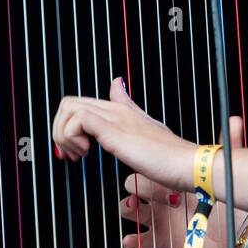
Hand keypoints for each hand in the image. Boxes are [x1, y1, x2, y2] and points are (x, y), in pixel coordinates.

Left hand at [52, 77, 193, 190]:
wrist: (186, 164)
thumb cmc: (171, 157)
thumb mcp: (146, 131)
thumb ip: (129, 109)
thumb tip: (118, 84)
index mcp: (122, 110)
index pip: (83, 104)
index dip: (70, 125)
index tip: (74, 150)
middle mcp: (115, 109)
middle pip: (69, 103)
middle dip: (61, 131)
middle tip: (74, 155)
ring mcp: (114, 116)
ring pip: (68, 107)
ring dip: (64, 134)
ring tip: (81, 154)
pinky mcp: (113, 128)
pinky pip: (78, 119)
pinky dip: (72, 137)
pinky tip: (87, 152)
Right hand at [121, 115, 247, 247]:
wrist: (237, 241)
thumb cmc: (233, 208)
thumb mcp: (228, 178)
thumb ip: (230, 148)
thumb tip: (236, 121)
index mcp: (176, 180)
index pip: (151, 166)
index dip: (149, 166)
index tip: (159, 168)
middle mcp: (164, 198)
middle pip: (135, 184)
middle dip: (143, 186)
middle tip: (165, 193)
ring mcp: (159, 219)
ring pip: (129, 209)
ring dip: (128, 206)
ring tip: (134, 206)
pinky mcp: (159, 241)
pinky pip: (137, 240)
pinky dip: (131, 240)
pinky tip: (133, 238)